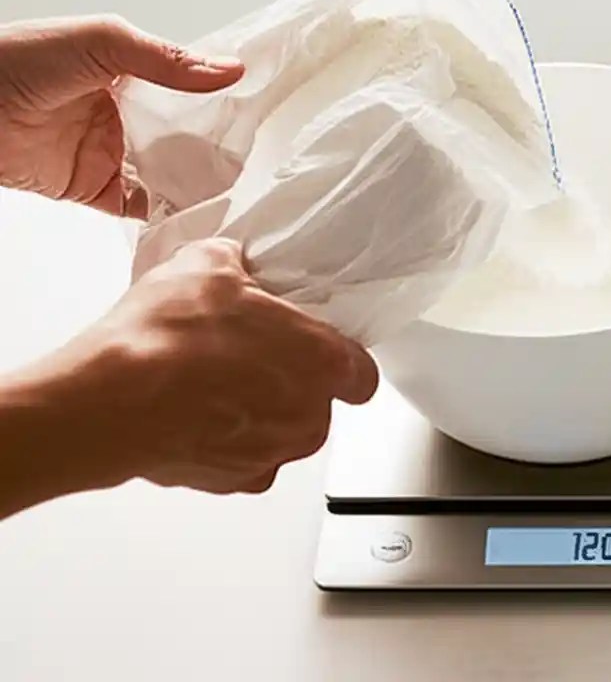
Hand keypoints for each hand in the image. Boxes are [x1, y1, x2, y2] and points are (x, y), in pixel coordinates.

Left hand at [0, 15, 242, 216]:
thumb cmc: (18, 60)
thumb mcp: (101, 42)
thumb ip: (165, 60)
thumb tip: (230, 70)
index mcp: (129, 74)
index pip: (188, 89)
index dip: (221, 100)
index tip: (260, 113)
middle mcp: (124, 114)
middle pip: (185, 137)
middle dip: (218, 150)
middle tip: (260, 160)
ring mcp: (111, 153)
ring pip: (170, 175)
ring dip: (198, 185)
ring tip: (238, 193)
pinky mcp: (95, 190)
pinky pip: (141, 207)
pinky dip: (168, 214)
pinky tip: (196, 215)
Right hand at [0, 238, 376, 504]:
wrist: (113, 399)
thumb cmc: (168, 338)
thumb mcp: (208, 264)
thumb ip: (238, 265)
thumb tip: (232, 264)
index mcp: (322, 361)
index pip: (362, 374)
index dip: (339, 362)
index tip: (315, 350)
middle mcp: (308, 415)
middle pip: (317, 401)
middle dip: (289, 381)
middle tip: (248, 355)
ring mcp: (273, 452)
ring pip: (281, 431)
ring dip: (257, 412)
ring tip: (211, 382)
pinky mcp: (235, 481)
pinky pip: (245, 459)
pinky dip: (225, 441)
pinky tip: (194, 414)